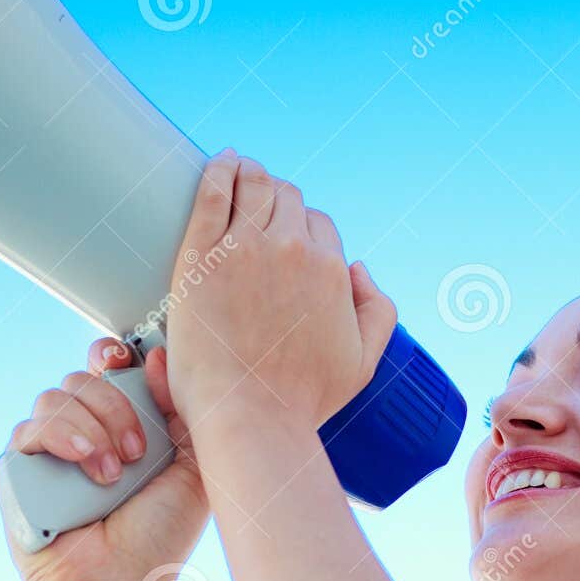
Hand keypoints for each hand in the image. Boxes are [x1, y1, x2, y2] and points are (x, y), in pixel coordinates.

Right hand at [4, 339, 208, 580]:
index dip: (114, 354)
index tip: (128, 358)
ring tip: (112, 474)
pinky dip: (63, 437)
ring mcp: (48, 450)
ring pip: (56, 395)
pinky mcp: (19, 469)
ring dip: (93, 427)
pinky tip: (86, 466)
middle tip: (138, 451)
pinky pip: (30, 427)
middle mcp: (83, 433)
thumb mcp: (192, 467)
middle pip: (84, 376)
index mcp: (122, 425)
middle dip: (116, 405)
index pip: (108, 368)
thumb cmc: (158, 535)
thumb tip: (157, 357)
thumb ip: (182, 410)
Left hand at [165, 150, 397, 433]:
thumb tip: (358, 269)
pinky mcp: (202, 256)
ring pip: (254, 184)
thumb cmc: (303, 400)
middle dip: (276, 198)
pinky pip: (211, 192)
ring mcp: (245, 248)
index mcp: (331, 270)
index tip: (284, 233)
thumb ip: (377, 310)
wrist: (251, 418)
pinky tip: (220, 163)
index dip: (301, 227)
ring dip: (249, 173)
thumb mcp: (363, 360)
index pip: (318, 224)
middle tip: (256, 204)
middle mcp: (293, 249)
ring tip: (237, 170)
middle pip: (287, 198)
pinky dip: (219, 170)